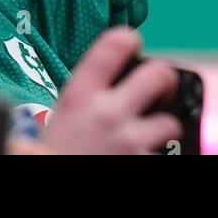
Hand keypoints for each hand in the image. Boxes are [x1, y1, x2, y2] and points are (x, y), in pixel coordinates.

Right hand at [41, 27, 182, 154]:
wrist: (48, 178)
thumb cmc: (54, 151)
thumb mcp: (64, 113)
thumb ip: (89, 93)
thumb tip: (117, 77)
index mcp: (81, 93)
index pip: (114, 45)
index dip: (129, 38)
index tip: (133, 42)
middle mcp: (108, 113)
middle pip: (157, 75)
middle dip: (165, 80)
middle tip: (162, 87)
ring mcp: (129, 142)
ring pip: (169, 122)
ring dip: (161, 128)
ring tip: (147, 135)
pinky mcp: (142, 164)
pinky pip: (162, 155)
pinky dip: (152, 155)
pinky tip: (137, 156)